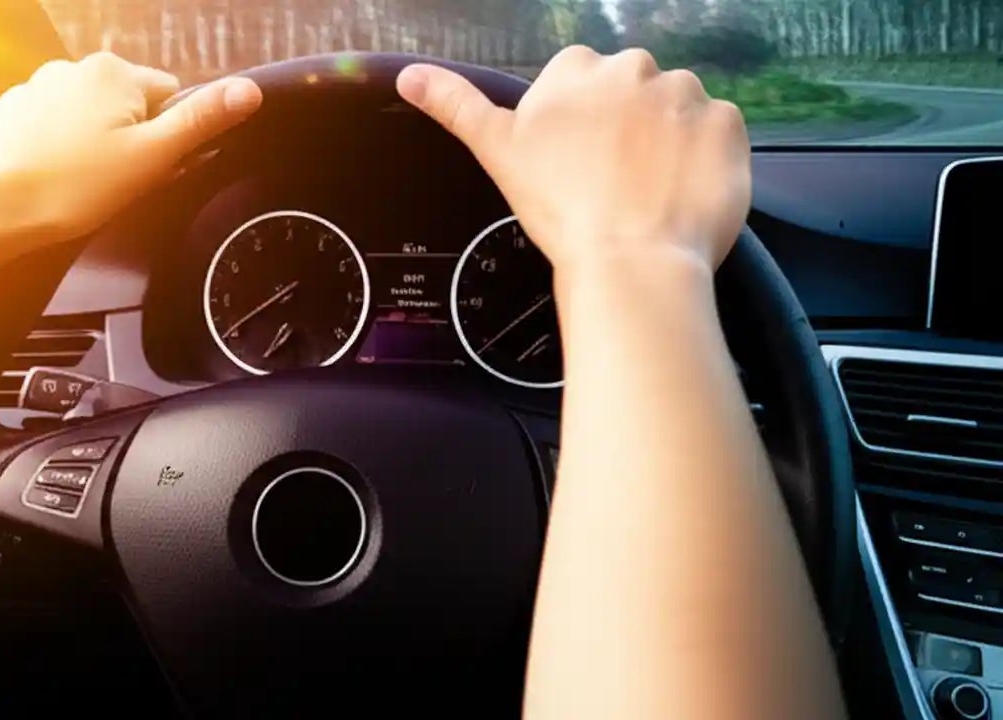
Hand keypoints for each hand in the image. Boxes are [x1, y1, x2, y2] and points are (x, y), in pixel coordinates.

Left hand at [0, 52, 261, 242]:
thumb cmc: (74, 188)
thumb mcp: (153, 157)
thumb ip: (202, 120)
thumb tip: (249, 91)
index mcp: (114, 72)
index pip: (169, 97)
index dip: (167, 138)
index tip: (148, 167)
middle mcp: (73, 68)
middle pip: (128, 107)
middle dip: (129, 141)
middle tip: (116, 181)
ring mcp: (37, 88)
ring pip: (89, 119)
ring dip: (93, 146)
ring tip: (81, 184)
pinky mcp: (11, 113)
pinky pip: (53, 129)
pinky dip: (58, 151)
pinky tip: (54, 179)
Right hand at [396, 47, 749, 273]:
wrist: (630, 261)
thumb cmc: (560, 211)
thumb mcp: (497, 152)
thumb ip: (456, 105)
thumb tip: (408, 74)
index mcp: (577, 70)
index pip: (583, 80)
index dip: (583, 124)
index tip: (579, 161)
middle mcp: (634, 68)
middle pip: (633, 89)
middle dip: (628, 125)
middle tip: (615, 181)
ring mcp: (687, 95)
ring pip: (678, 109)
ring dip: (669, 140)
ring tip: (650, 191)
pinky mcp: (727, 125)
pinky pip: (719, 132)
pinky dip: (706, 158)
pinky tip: (683, 192)